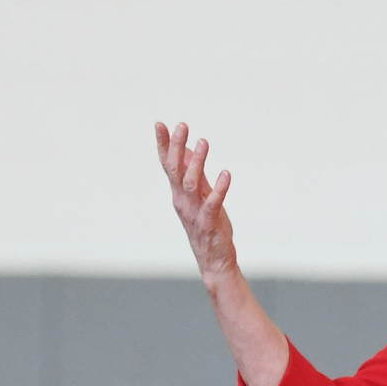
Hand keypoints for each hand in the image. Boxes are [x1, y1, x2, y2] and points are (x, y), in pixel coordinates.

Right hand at [155, 122, 239, 285]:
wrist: (214, 261)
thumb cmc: (207, 226)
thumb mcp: (198, 196)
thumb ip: (193, 174)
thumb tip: (186, 150)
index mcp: (178, 193)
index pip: (167, 165)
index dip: (163, 145)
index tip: (160, 124)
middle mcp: (182, 201)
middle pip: (175, 170)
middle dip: (176, 147)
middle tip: (182, 125)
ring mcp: (194, 212)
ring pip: (191, 183)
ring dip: (197, 162)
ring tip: (204, 142)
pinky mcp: (210, 222)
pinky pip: (212, 203)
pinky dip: (219, 188)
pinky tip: (226, 174)